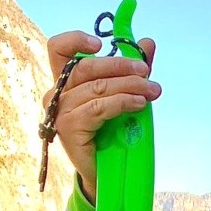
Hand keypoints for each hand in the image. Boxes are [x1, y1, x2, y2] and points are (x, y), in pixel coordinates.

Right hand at [44, 31, 160, 202]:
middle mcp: (57, 93)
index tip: (101, 44)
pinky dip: (122, 102)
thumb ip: (133, 70)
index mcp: (65, 80)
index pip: (58, 49)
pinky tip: (139, 104)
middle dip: (120, 66)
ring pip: (96, 88)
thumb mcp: (124, 94)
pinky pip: (98, 108)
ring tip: (152, 92)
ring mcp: (60, 111)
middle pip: (85, 67)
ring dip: (129, 86)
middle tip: (146, 72)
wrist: (106, 171)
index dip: (75, 40)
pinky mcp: (68, 128)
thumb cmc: (112, 130)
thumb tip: (148, 42)